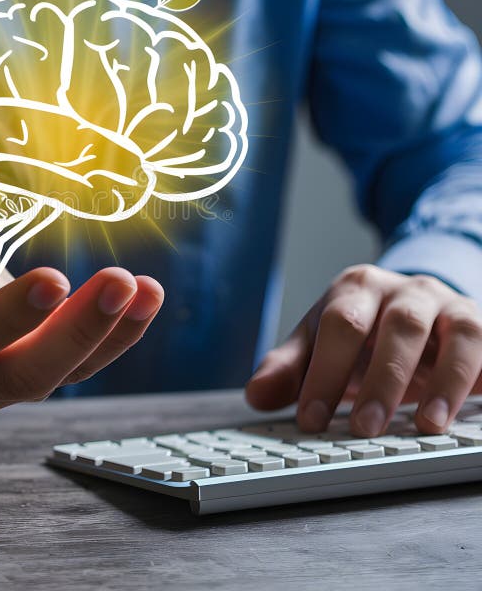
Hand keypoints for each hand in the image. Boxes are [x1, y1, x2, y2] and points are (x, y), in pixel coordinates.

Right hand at [0, 163, 163, 413]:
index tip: (55, 279)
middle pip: (10, 375)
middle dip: (73, 336)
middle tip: (123, 283)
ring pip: (46, 377)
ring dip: (104, 339)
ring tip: (147, 292)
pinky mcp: (11, 366)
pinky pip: (64, 364)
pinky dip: (108, 338)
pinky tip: (144, 303)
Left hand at [245, 264, 481, 435]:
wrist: (418, 310)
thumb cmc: (362, 331)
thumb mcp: (322, 343)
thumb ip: (291, 368)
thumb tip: (257, 395)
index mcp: (357, 287)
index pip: (339, 324)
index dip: (324, 372)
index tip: (311, 419)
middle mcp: (405, 290)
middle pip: (396, 326)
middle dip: (381, 380)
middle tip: (363, 428)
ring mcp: (449, 306)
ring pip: (453, 335)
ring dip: (443, 382)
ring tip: (425, 426)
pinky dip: (478, 379)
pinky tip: (464, 412)